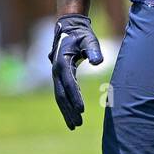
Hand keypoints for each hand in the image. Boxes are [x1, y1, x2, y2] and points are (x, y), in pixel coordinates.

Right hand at [49, 15, 102, 129]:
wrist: (68, 28)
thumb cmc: (81, 34)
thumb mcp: (89, 39)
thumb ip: (93, 49)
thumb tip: (98, 62)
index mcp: (63, 62)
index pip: (69, 83)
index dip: (75, 97)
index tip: (81, 110)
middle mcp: (56, 71)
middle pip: (62, 94)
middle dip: (69, 110)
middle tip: (78, 124)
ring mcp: (56, 75)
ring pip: (60, 97)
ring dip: (66, 111)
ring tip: (75, 125)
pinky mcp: (59, 77)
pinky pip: (61, 94)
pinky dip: (66, 106)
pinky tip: (72, 115)